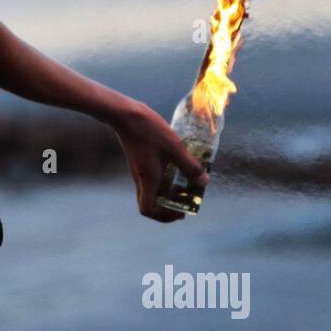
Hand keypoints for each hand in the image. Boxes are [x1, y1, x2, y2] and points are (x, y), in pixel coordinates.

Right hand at [111, 99, 208, 222]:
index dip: (163, 216)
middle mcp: (140, 178)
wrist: (125, 114)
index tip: (179, 211)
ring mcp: (138, 170)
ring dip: (166, 194)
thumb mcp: (174, 147)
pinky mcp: (138, 161)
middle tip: (184, 202)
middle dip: (167, 208)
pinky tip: (175, 167)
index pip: (147, 209)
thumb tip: (204, 182)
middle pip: (149, 204)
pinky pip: (150, 178)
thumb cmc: (149, 130)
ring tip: (183, 186)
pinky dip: (163, 180)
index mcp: (147, 179)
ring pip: (150, 191)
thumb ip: (190, 165)